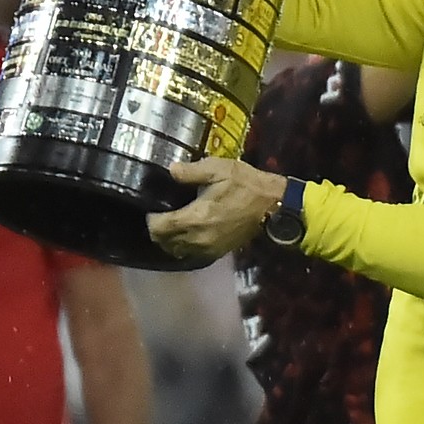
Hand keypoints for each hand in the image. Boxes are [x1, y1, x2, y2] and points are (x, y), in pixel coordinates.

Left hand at [147, 158, 285, 263]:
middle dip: (157, 230)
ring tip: (171, 225)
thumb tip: (171, 171)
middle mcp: (198, 238)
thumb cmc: (246, 185)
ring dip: (169, 240)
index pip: (159, 228)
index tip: (153, 207)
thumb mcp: (219, 169)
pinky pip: (191, 255)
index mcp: (195, 217)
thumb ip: (191, 171)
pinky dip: (184, 246)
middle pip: (164, 242)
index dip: (151, 219)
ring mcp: (208, 248)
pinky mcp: (218, 252)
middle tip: (160, 215)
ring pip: (176, 251)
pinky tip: (188, 234)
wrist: (272, 207)